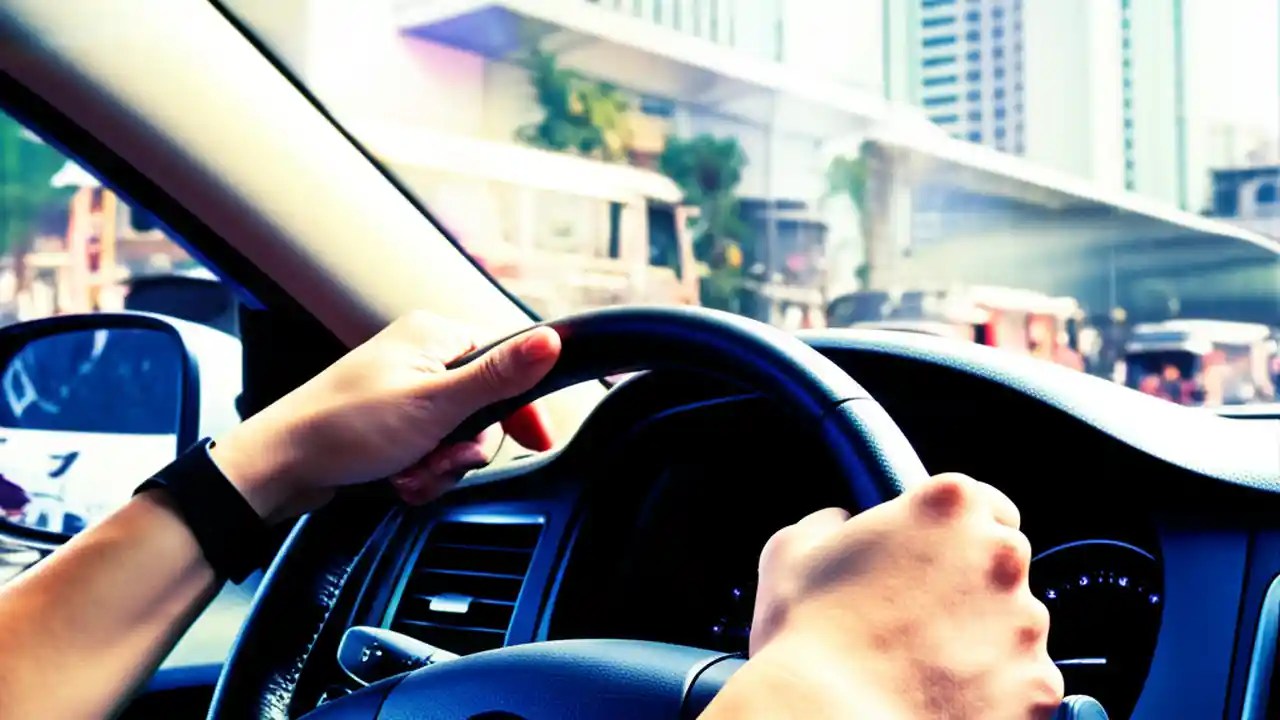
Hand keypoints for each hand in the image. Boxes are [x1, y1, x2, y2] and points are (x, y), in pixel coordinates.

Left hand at [210, 311, 560, 520]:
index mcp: (436, 335)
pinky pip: (432, 450)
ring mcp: (406, 391)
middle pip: (486, 409)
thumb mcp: (435, 403)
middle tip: (438, 458)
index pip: (509, 363)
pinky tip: (398, 478)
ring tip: (409, 471)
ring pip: (459, 437)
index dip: (520, 408)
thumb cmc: (345, 427)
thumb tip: (553, 341)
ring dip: (440, 465)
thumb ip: (498, 376)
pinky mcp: (392, 423)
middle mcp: (422, 356)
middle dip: (465, 448)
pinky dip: (421, 472)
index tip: (532, 441)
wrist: (280, 468)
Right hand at [710, 474, 1061, 718]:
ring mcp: (1026, 623)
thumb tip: (839, 525)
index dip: (957, 530)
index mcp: (948, 507)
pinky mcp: (1039, 685)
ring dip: (983, 636)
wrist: (828, 719)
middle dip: (972, 582)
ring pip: (1015, 623)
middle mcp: (999, 555)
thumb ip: (829, 524)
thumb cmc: (807, 637)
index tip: (939, 551)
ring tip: (924, 664)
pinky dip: (994, 688)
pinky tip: (944, 696)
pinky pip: (1023, 681)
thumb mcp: (794, 552)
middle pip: (1004, 560)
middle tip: (920, 613)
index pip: (983, 502)